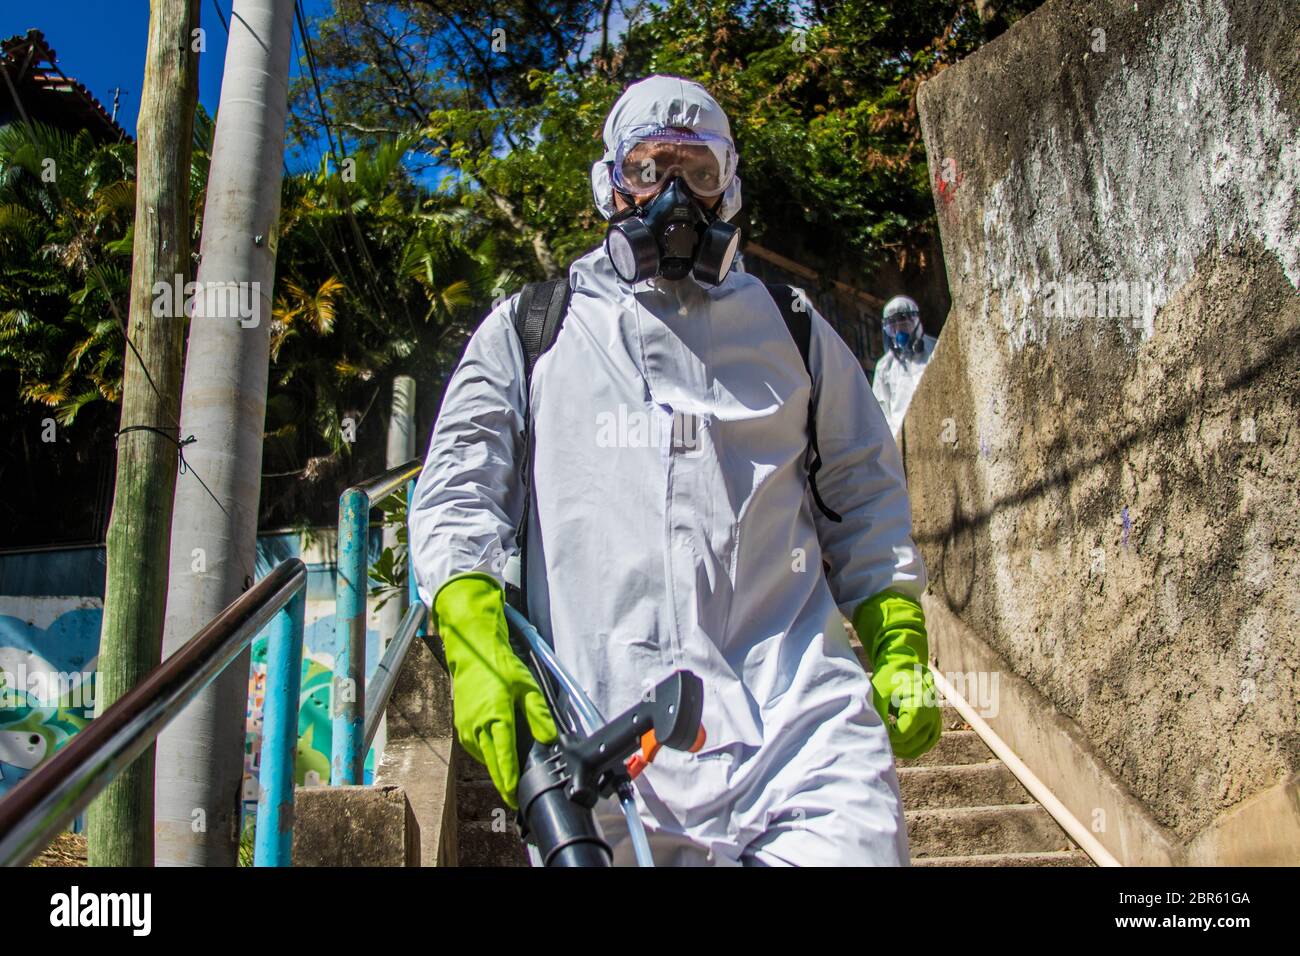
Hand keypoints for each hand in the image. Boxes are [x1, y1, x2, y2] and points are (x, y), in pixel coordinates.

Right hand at [433, 573, 556, 807]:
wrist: (473, 652)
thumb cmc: (500, 667)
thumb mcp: (527, 686)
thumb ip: (538, 714)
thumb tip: (548, 738)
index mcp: (495, 716)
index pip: (503, 756)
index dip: (510, 780)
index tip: (515, 797)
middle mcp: (477, 725)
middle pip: (491, 764)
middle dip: (504, 783)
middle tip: (515, 798)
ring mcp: (466, 727)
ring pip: (483, 757)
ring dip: (495, 769)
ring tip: (510, 779)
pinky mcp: (461, 726)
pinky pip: (476, 748)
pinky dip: (487, 755)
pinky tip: (498, 755)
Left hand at [853, 590, 941, 759]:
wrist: (905, 665)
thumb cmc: (889, 677)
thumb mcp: (878, 692)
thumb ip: (877, 714)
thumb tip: (872, 734)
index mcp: (919, 703)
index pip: (904, 733)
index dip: (889, 737)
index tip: (878, 729)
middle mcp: (931, 714)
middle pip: (912, 744)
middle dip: (894, 744)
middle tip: (879, 735)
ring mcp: (935, 720)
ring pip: (919, 748)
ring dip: (902, 748)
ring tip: (886, 738)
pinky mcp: (935, 725)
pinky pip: (925, 744)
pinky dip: (912, 746)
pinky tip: (897, 739)